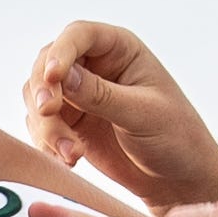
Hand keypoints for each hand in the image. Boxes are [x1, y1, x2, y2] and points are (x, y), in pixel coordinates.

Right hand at [22, 22, 217, 208]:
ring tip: (70, 154)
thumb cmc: (176, 138)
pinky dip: (46, 142)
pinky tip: (68, 161)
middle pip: (47, 63)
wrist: (179, 180)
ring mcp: (79, 95)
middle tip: (47, 113)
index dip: (60, 52)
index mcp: (120, 49)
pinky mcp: (70, 124)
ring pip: (38, 97)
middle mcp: (95, 66)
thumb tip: (61, 76)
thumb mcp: (142, 114)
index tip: (53, 78)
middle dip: (43, 90)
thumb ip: (101, 95)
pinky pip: (41, 125)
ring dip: (46, 125)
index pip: (78, 36)